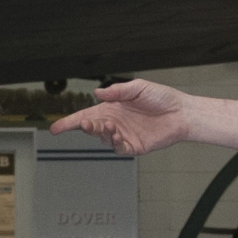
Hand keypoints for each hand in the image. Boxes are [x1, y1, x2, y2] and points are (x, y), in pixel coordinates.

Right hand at [53, 80, 191, 156]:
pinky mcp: (134, 146)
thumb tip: (97, 92)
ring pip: (103, 139)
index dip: (69, 122)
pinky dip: (114, 144)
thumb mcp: (138, 88)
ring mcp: (123, 135)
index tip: (55, 128)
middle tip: (87, 124)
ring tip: (110, 126)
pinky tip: (116, 135)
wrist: (181, 112)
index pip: (86, 116)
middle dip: (85, 127)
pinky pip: (118, 148)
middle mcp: (115, 123)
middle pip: (91, 128)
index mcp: (112, 108)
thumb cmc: (162, 98)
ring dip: (102, 134)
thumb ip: (118, 91)